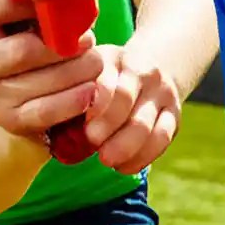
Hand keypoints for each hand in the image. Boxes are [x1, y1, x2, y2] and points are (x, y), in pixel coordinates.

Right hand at [0, 0, 103, 141]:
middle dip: (63, 46)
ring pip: (40, 81)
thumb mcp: (32, 20)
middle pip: (22, 51)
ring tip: (96, 64)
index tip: (55, 2)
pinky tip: (91, 91)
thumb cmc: (34, 42)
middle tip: (88, 40)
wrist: (19, 97)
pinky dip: (73, 101)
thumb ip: (45, 4)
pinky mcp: (10, 120)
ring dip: (78, 71)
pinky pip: (45, 111)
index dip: (25, 3)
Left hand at [83, 43, 180, 173]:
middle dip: (109, 128)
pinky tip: (125, 167)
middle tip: (94, 147)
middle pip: (126, 100)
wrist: (151, 65)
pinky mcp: (174, 112)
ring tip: (107, 160)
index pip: (106, 80)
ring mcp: (161, 91)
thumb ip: (72, 90)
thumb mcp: (89, 71)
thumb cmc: (104, 78)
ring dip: (125, 147)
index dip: (95, 106)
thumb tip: (49, 123)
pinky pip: (163, 137)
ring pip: (146, 123)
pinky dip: (143, 156)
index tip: (84, 127)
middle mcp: (141, 70)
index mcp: (113, 57)